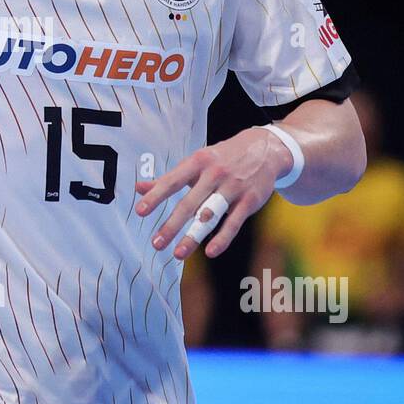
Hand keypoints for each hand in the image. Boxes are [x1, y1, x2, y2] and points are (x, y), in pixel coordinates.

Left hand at [134, 126, 291, 258]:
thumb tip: (139, 188)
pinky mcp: (250, 200)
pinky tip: (210, 252)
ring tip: (178, 254)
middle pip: (189, 203)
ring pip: (210, 215)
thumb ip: (168, 178)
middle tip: (156, 244)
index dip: (156, 196)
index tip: (140, 212)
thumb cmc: (222, 158)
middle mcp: (214, 174)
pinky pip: (234, 222)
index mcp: (198, 162)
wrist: (265, 149)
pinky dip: (223, 238)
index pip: (172, 181)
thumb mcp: (197, 162)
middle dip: (171, 225)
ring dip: (193, 236)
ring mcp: (233, 187)